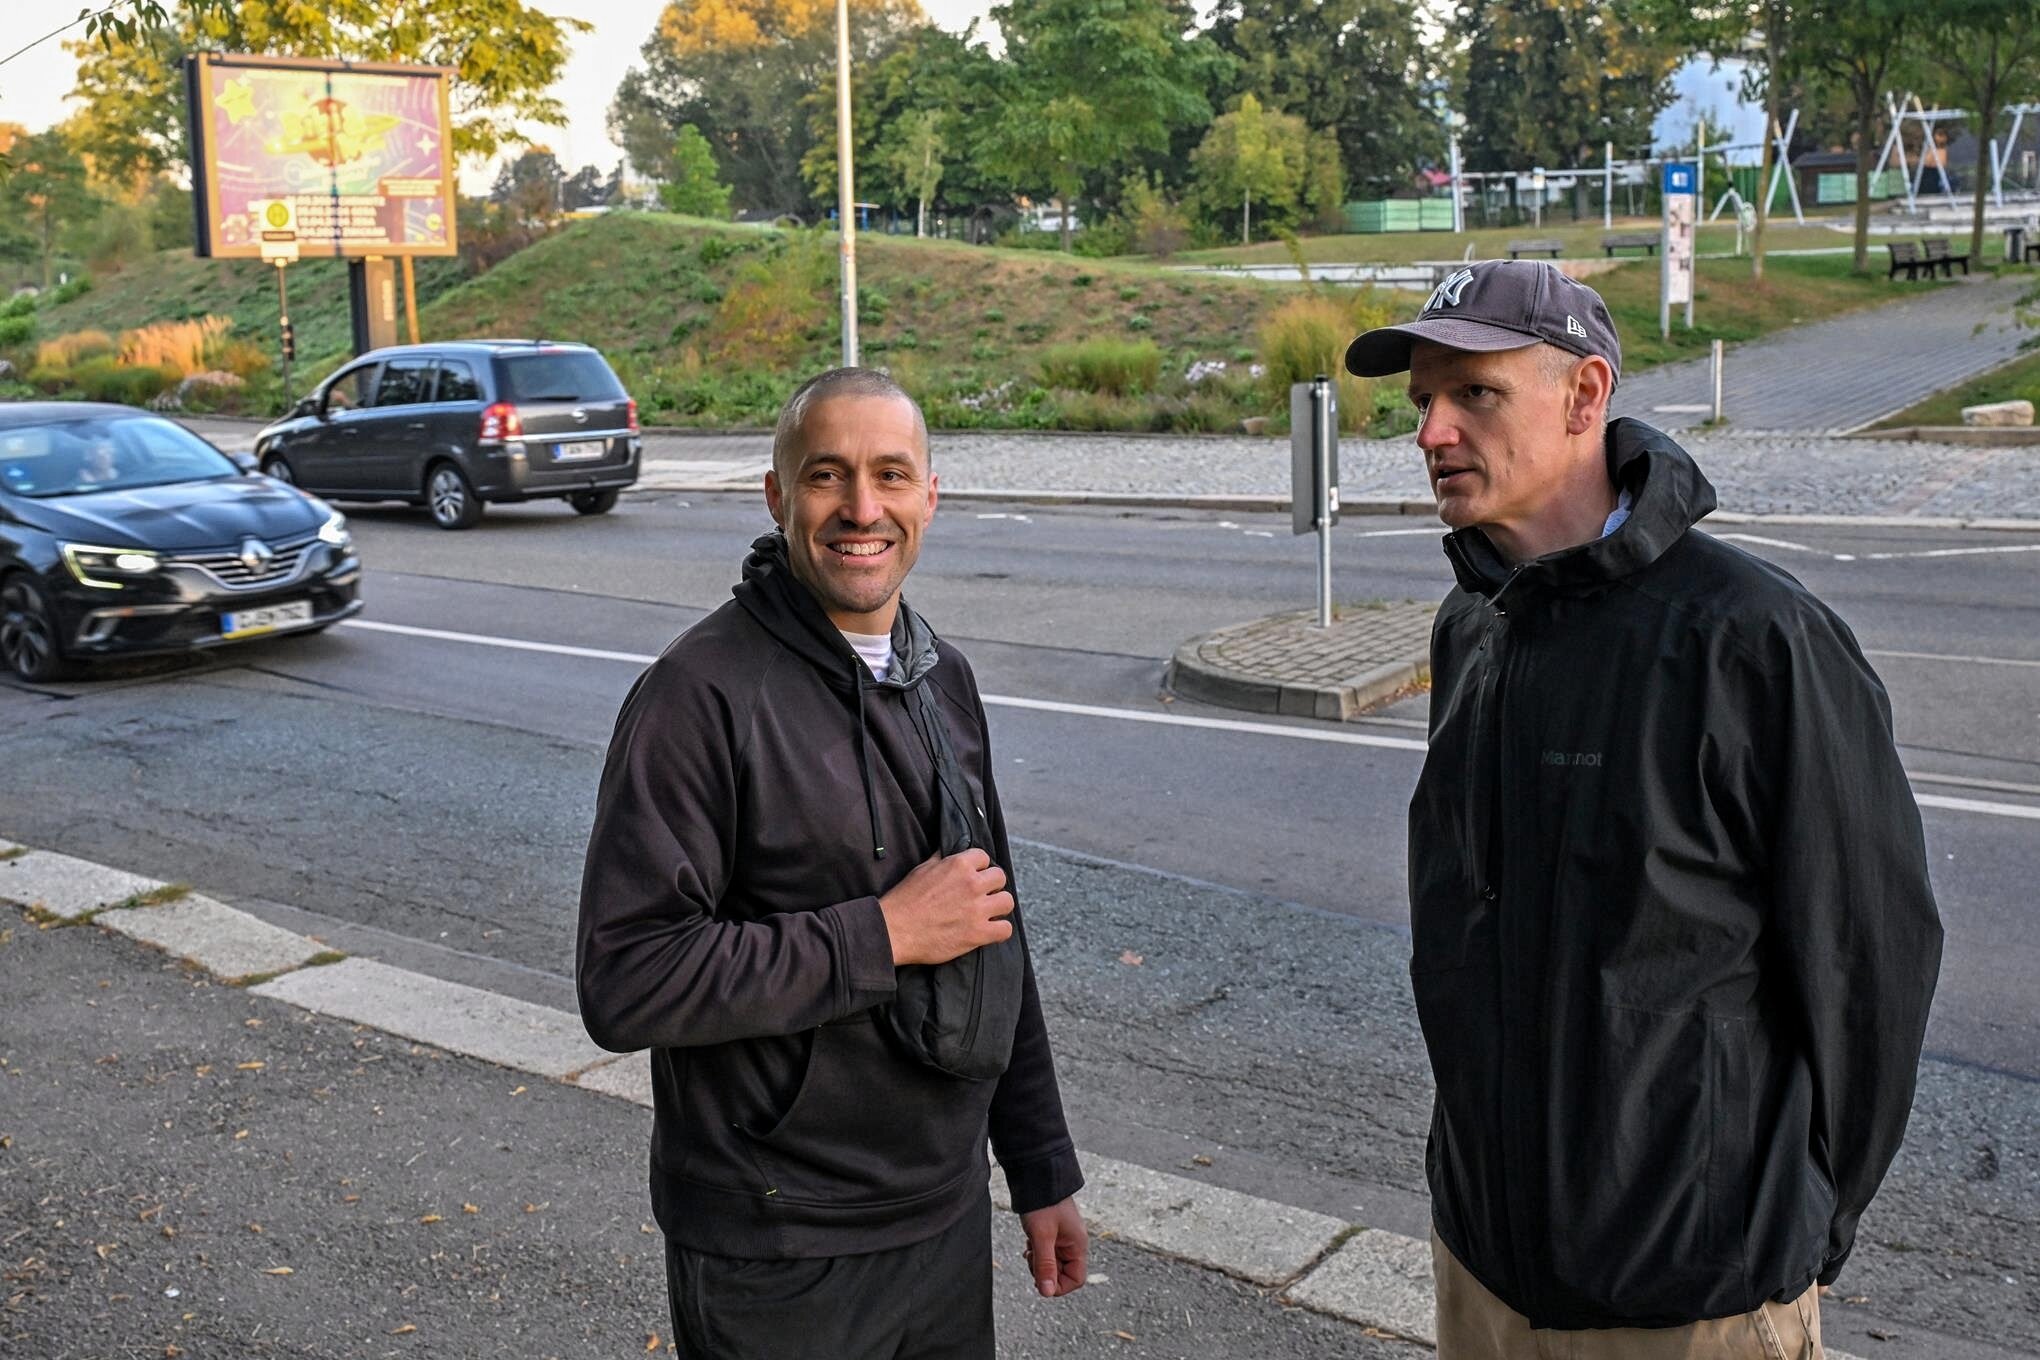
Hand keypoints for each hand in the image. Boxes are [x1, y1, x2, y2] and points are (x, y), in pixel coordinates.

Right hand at [878, 849, 1013, 966]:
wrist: (894, 930)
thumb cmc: (905, 899)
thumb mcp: (923, 868)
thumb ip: (942, 858)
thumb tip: (951, 850)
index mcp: (959, 865)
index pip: (985, 858)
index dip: (978, 868)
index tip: (972, 877)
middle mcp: (972, 884)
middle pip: (1000, 878)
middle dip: (991, 886)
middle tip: (980, 896)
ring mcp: (977, 909)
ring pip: (1007, 902)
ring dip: (998, 907)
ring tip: (986, 912)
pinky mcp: (978, 933)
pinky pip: (1005, 929)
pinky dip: (999, 931)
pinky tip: (989, 930)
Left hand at [1020, 1197, 1086, 1297]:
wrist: (1037, 1176)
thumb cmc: (1043, 1203)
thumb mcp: (1042, 1236)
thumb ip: (1045, 1265)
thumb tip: (1046, 1292)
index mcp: (1078, 1246)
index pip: (1076, 1280)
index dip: (1057, 1285)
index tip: (1040, 1277)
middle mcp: (1073, 1244)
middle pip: (1061, 1273)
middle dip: (1044, 1271)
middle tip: (1032, 1256)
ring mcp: (1063, 1239)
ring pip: (1052, 1263)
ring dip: (1038, 1261)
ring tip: (1030, 1246)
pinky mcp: (1052, 1233)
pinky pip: (1046, 1252)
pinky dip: (1036, 1251)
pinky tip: (1029, 1240)